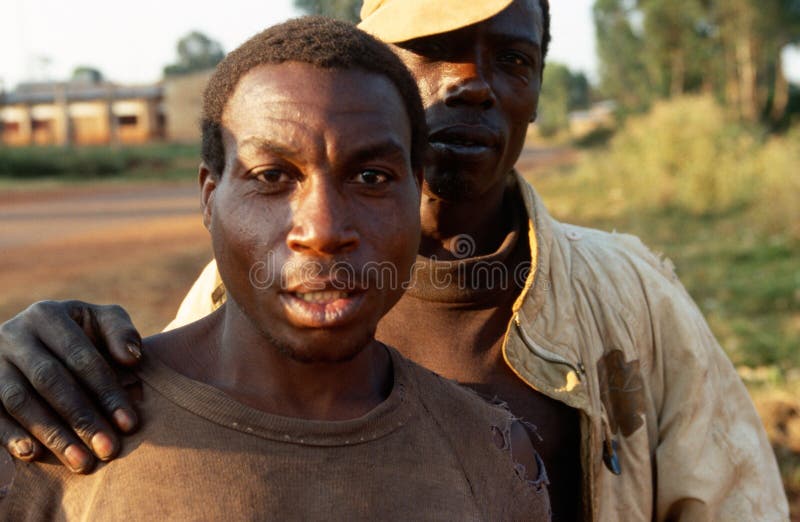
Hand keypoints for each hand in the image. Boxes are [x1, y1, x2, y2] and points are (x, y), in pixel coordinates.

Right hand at [0, 300, 141, 471]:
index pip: (81, 357)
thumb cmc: (81, 334)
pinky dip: (10, 435)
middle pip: (50, 380)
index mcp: (48, 315)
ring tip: (81, 462)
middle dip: (82, 418)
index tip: (129, 424)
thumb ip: (121, 333)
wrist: (34, 339)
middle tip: (108, 450)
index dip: (106, 391)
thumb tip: (131, 359)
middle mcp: (14, 334)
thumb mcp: (101, 322)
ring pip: (19, 400)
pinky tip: (32, 455)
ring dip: (51, 434)